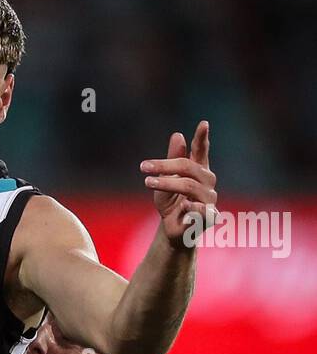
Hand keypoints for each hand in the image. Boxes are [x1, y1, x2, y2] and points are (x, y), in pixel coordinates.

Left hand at [141, 121, 217, 248]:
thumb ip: (171, 160)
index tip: (203, 123)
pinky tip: (183, 205)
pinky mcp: (210, 216)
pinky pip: (202, 208)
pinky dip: (191, 206)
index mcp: (198, 170)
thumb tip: (178, 135)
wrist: (173, 230)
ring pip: (189, 185)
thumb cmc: (170, 203)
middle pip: (188, 167)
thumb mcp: (165, 180)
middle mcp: (207, 182)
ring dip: (167, 183)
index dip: (202, 138)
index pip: (201, 151)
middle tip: (143, 166)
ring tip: (148, 182)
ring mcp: (210, 198)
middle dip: (165, 165)